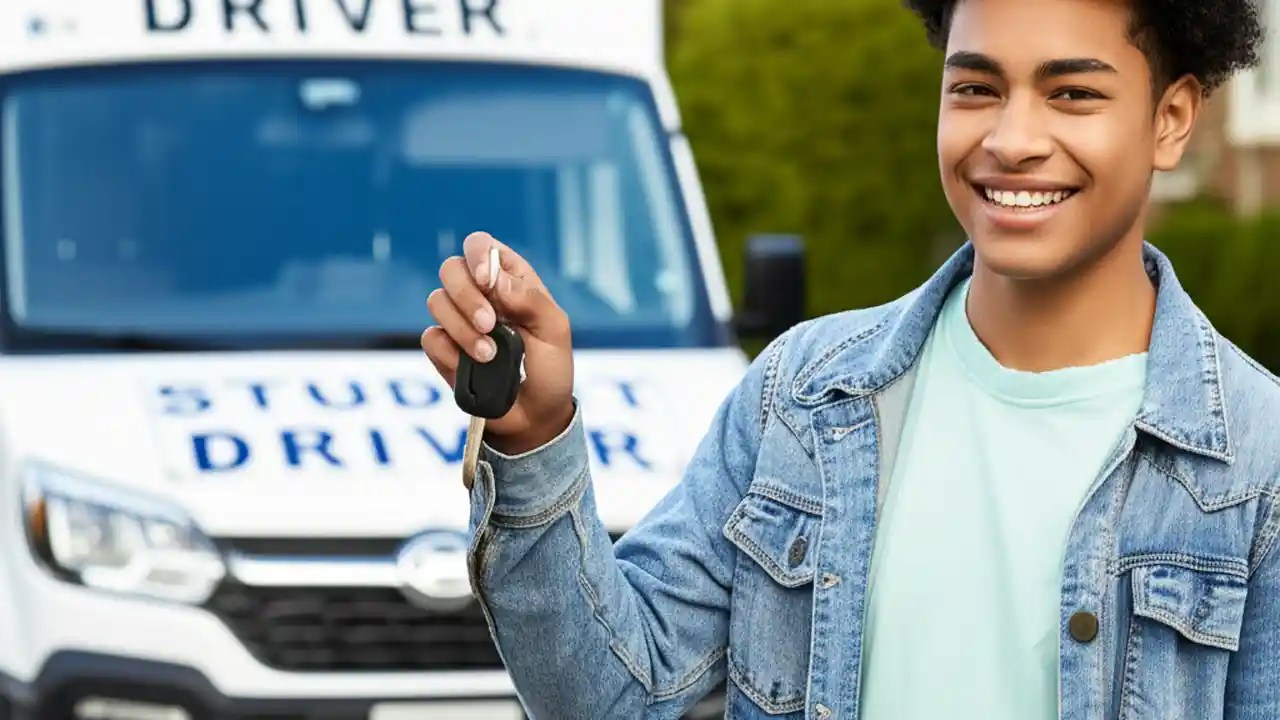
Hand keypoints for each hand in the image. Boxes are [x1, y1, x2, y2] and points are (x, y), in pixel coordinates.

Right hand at [422, 232, 575, 454]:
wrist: (536, 416)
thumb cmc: (550, 368)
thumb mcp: (555, 331)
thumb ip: (530, 300)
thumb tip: (495, 279)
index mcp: (510, 279)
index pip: (480, 245)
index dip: (478, 255)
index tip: (489, 282)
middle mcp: (480, 294)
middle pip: (451, 269)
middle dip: (467, 296)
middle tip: (490, 324)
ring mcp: (459, 321)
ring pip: (436, 301)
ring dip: (462, 329)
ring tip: (490, 355)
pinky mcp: (444, 350)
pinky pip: (430, 338)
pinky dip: (450, 352)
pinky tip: (473, 367)